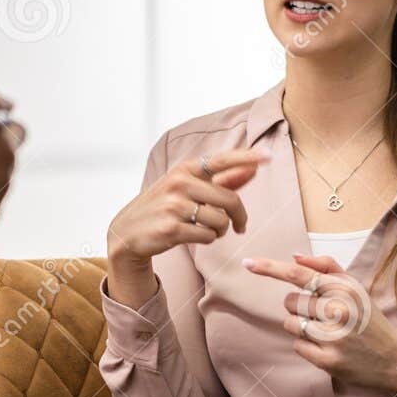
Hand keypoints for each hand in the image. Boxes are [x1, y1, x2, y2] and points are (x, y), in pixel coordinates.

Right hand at [105, 148, 269, 308]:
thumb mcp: (187, 189)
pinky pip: (208, 236)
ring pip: (220, 221)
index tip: (269, 156)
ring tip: (208, 231)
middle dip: (239, 216)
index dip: (247, 158)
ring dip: (221, 231)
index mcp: (185, 169)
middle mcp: (179, 183)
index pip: (221, 160)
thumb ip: (222, 180)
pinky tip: (194, 236)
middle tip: (240, 227)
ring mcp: (174, 205)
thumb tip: (253, 169)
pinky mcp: (171, 228)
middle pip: (230, 199)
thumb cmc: (163, 208)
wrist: (126, 233)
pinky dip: (207, 239)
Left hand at [243, 253, 396, 396]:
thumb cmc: (367, 318)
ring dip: (300, 326)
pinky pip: (297, 345)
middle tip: (324, 315)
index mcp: (344, 289)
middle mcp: (339, 311)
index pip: (299, 274)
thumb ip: (326, 267)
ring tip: (327, 331)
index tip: (248, 264)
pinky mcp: (328, 360)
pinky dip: (306, 346)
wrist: (393, 358)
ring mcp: (333, 337)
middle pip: (289, 302)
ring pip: (289, 323)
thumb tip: (293, 257)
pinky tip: (327, 347)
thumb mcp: (354, 287)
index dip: (270, 268)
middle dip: (299, 307)